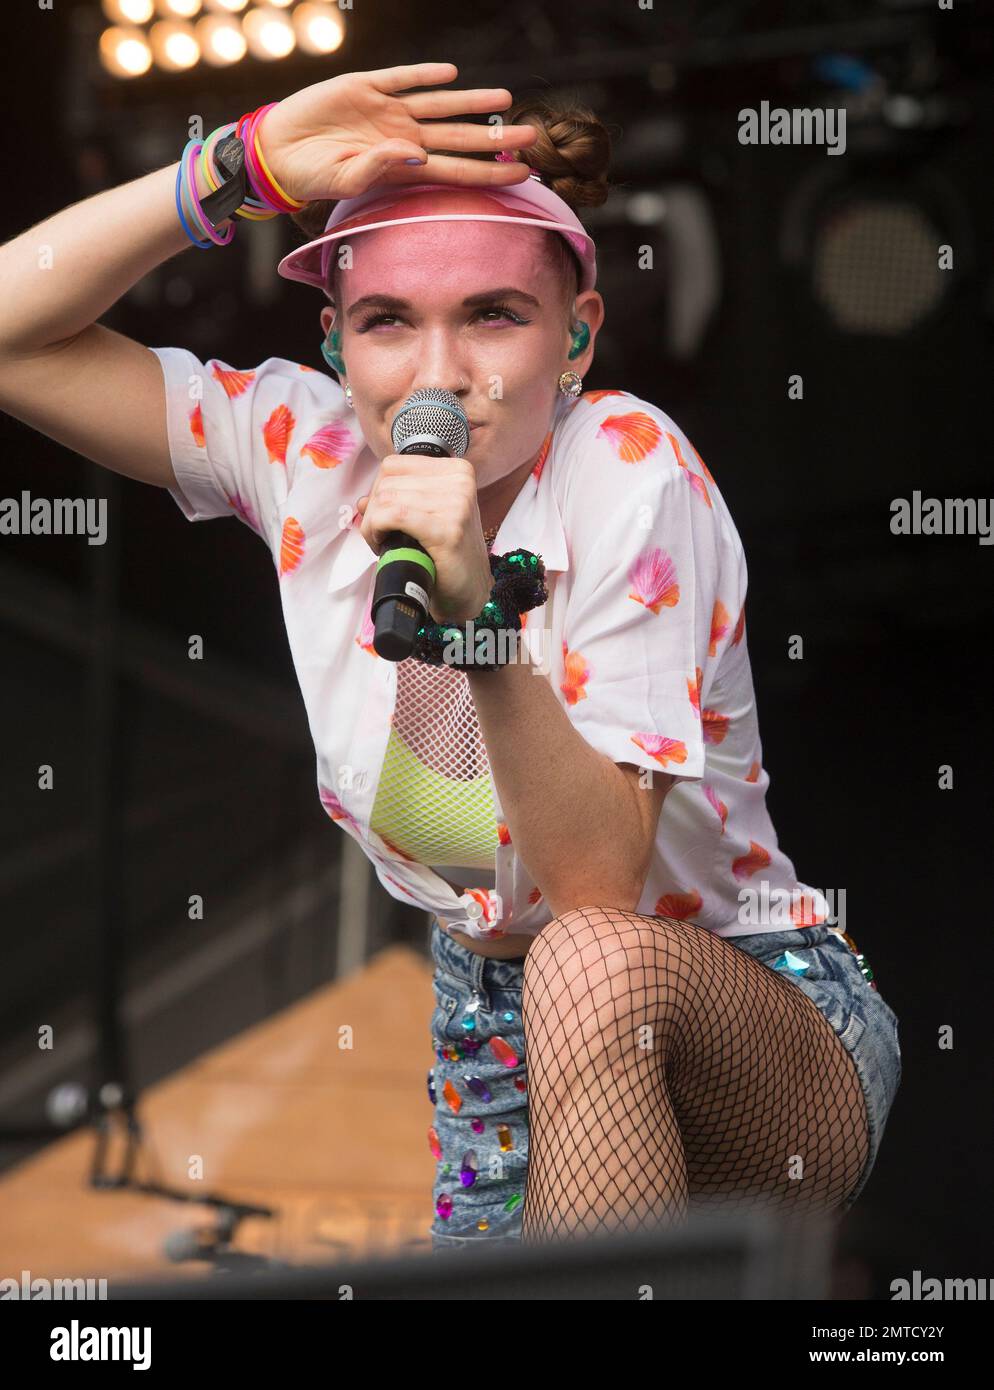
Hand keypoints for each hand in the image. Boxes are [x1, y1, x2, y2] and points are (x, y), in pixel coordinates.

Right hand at [257, 62, 538, 203]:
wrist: (279, 152)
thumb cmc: (312, 176)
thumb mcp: (346, 180)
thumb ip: (381, 167)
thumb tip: (417, 154)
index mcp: (404, 168)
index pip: (458, 170)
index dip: (490, 172)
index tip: (523, 173)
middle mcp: (403, 139)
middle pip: (460, 138)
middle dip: (496, 137)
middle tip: (532, 135)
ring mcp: (387, 111)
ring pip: (439, 105)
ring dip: (472, 101)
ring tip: (505, 97)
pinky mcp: (365, 86)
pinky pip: (402, 78)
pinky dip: (424, 75)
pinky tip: (450, 74)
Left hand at [355, 454, 493, 625]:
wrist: (468, 590)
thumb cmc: (447, 555)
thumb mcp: (428, 516)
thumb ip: (399, 501)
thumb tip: (363, 501)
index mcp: (457, 471)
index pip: (394, 465)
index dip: (378, 492)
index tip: (382, 516)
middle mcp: (459, 482)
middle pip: (387, 483)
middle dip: (373, 511)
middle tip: (380, 536)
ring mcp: (457, 504)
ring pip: (385, 499)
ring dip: (372, 525)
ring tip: (383, 543)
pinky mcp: (447, 529)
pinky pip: (394, 516)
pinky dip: (377, 530)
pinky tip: (382, 545)